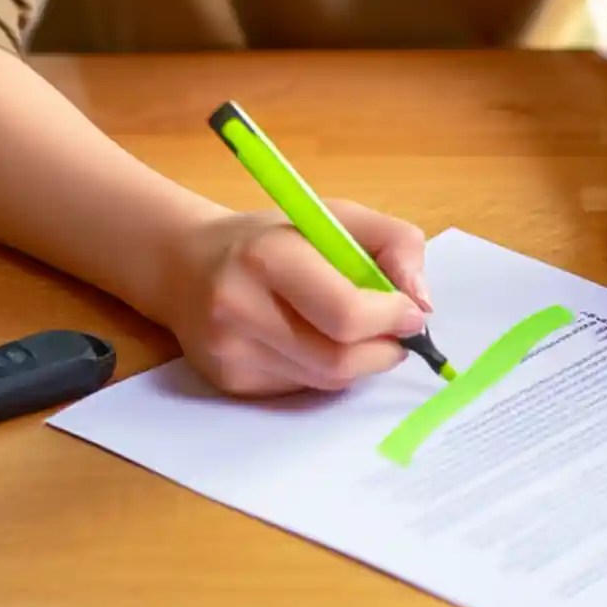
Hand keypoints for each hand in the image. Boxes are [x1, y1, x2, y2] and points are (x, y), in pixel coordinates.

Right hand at [161, 199, 431, 396]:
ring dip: (360, 363)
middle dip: (384, 350)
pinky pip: (302, 389)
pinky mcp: (229, 382)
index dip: (391, 319)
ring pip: (326, 381)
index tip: (411, 312)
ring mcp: (230, 352)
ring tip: (359, 333)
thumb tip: (422, 304)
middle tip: (397, 333)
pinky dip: (326, 371)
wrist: (185, 265)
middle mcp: (239, 307)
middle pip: (338, 360)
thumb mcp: (336, 217)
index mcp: (267, 256)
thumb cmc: (275, 238)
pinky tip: (314, 341)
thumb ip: (394, 244)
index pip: (345, 313)